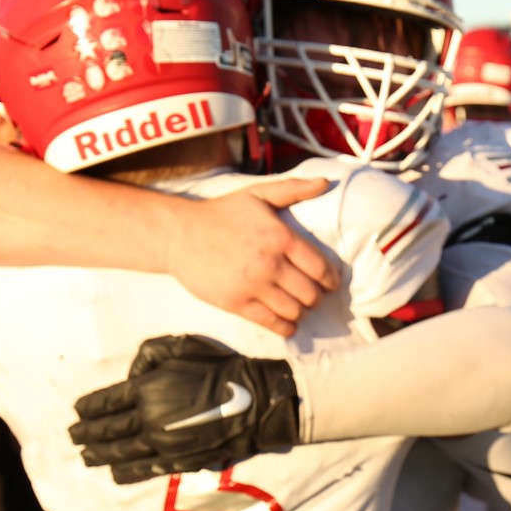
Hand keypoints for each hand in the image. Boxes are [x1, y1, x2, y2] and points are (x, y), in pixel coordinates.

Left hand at [69, 335, 300, 483]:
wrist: (253, 399)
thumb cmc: (218, 367)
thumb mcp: (181, 346)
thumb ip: (149, 355)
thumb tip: (131, 375)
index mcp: (147, 389)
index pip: (107, 401)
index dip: (88, 408)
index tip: (76, 412)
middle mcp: (149, 419)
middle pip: (109, 430)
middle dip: (87, 433)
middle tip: (73, 437)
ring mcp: (163, 443)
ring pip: (122, 453)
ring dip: (100, 455)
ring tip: (86, 457)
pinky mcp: (179, 460)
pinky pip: (146, 470)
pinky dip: (127, 473)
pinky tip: (115, 474)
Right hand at [165, 180, 339, 337]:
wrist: (179, 233)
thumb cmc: (221, 212)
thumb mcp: (258, 194)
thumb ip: (294, 189)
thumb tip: (325, 182)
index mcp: (280, 238)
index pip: (321, 268)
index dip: (331, 280)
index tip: (331, 284)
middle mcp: (270, 264)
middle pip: (310, 294)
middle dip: (316, 297)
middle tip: (312, 295)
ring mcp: (253, 286)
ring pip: (294, 311)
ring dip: (301, 312)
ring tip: (299, 307)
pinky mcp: (236, 303)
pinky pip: (271, 323)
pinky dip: (286, 327)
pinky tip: (288, 323)